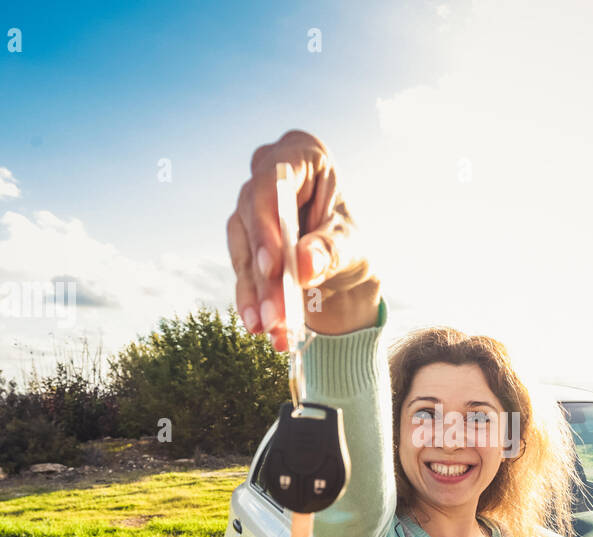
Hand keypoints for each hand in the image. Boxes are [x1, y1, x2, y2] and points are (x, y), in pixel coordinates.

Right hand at [227, 129, 380, 349]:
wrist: (341, 267)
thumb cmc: (349, 242)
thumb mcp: (351, 245)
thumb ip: (330, 251)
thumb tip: (305, 266)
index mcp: (302, 154)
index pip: (275, 182)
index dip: (268, 224)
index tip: (272, 266)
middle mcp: (269, 174)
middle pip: (254, 219)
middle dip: (263, 271)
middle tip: (274, 311)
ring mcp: (251, 206)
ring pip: (243, 248)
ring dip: (255, 292)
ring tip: (269, 326)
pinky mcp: (242, 239)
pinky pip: (241, 269)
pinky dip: (250, 299)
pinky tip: (257, 325)